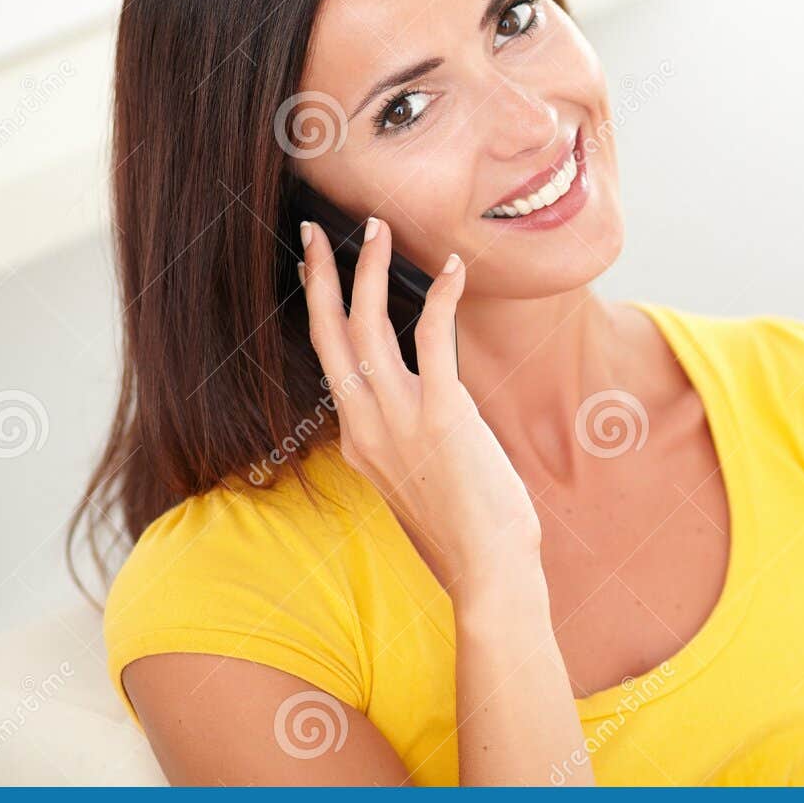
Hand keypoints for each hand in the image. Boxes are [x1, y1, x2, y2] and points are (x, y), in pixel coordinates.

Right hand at [300, 216, 540, 594]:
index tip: (324, 275)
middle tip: (316, 231)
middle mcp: (366, 426)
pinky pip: (433, 338)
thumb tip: (429, 419)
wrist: (487, 573)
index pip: (333, 364)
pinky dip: (443, 296)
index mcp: (358, 442)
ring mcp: (399, 420)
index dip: (325, 312)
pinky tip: (455, 268)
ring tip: (379, 229)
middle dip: (319, 276)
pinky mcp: (442, 415)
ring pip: (367, 326)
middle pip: (329, 334)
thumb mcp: (419, 484)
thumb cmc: (467, 533)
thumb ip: (411, 445)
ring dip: (372, 270)